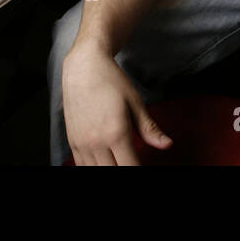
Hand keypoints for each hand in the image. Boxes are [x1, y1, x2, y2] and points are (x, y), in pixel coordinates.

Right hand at [62, 45, 170, 164]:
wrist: (82, 67)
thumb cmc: (111, 81)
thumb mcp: (135, 102)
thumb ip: (150, 128)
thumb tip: (167, 145)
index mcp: (116, 133)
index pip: (130, 168)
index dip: (140, 171)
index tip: (147, 166)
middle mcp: (96, 142)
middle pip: (113, 173)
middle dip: (126, 170)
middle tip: (135, 162)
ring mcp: (81, 144)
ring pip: (96, 172)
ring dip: (110, 170)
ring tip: (121, 162)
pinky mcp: (72, 142)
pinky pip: (82, 166)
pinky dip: (95, 168)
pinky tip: (105, 163)